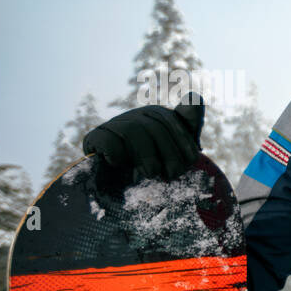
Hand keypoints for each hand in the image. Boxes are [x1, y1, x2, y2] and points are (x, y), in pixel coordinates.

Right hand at [82, 93, 205, 179]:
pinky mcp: (94, 139)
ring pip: (132, 130)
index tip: (191, 159)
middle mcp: (134, 116)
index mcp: (155, 116)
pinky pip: (107, 141)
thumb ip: (188, 125)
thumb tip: (195, 96)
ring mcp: (112, 126)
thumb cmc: (156, 170)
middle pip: (155, 125)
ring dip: (147, 156)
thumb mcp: (179, 149)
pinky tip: (122, 165)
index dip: (183, 139)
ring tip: (152, 174)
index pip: (172, 119)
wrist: (123, 193)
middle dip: (169, 152)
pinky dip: (117, 154)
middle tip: (173, 174)